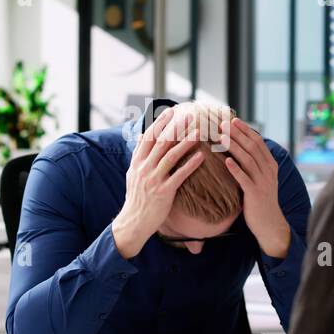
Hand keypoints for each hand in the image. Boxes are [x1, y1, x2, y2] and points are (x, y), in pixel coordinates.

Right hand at [111, 109, 204, 258]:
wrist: (133, 222)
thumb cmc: (137, 198)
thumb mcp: (133, 173)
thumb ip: (139, 154)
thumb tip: (142, 135)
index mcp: (137, 162)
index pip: (148, 137)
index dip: (160, 123)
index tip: (171, 111)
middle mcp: (144, 168)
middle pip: (161, 143)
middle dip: (176, 128)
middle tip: (190, 116)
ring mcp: (153, 180)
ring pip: (171, 156)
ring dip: (186, 142)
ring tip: (199, 132)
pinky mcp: (164, 192)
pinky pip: (179, 176)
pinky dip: (190, 165)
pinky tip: (201, 157)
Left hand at [219, 117, 290, 257]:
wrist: (270, 224)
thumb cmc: (260, 200)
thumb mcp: (260, 179)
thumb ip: (253, 164)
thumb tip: (239, 147)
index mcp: (270, 165)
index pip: (258, 142)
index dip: (245, 130)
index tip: (232, 120)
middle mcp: (268, 171)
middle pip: (252, 147)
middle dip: (237, 134)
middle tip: (223, 123)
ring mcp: (263, 182)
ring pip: (248, 159)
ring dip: (234, 146)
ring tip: (221, 137)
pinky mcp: (255, 194)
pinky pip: (244, 179)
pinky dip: (235, 169)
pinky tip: (226, 161)